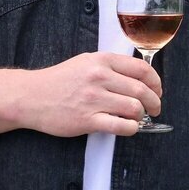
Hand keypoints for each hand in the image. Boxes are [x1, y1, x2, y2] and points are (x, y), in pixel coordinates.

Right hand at [16, 52, 160, 136]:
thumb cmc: (59, 80)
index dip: (156, 82)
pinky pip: (120, 126)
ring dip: (141, 115)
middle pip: (141, 90)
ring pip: (134, 108)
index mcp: (102, 61)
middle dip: (154, 102)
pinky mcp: (87, 120)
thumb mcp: (85, 62)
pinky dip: (131, 128)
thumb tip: (138, 76)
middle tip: (155, 108)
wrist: (31, 96)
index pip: (141, 69)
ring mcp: (93, 99)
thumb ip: (110, 66)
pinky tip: (129, 127)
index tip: (157, 90)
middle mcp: (99, 77)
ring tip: (138, 118)